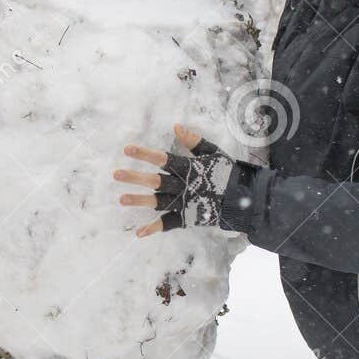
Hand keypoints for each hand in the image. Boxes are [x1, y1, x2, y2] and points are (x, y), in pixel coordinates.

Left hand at [114, 124, 234, 236]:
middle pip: (155, 181)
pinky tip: (138, 232)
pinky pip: (168, 224)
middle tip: (116, 174)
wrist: (243, 199)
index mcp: (189, 169)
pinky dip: (154, 228)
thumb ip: (194, 141)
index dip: (145, 154)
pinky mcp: (187, 218)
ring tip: (121, 199)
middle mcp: (183, 186)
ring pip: (158, 202)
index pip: (163, 159)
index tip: (127, 149)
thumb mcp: (213, 153)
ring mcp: (184, 203)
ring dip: (139, 200)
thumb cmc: (226, 173)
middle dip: (135, 177)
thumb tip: (176, 126)